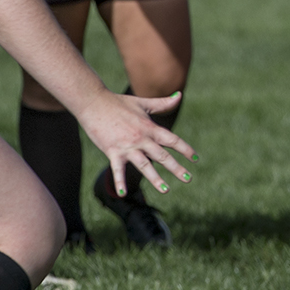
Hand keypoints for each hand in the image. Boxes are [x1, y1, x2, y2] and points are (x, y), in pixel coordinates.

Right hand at [75, 89, 196, 197]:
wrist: (94, 102)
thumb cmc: (119, 103)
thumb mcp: (143, 103)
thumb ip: (163, 103)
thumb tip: (180, 95)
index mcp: (150, 128)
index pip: (172, 140)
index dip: (185, 149)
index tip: (196, 159)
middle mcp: (141, 138)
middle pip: (162, 156)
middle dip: (176, 168)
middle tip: (188, 179)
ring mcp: (127, 146)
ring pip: (144, 165)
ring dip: (155, 179)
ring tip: (166, 190)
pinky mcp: (112, 151)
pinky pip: (117, 169)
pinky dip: (119, 181)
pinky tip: (123, 194)